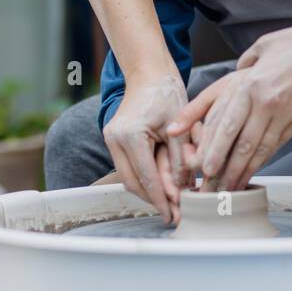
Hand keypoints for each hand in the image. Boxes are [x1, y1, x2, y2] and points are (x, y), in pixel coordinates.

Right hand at [102, 73, 192, 221]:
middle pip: (133, 183)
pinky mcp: (113, 140)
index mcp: (130, 135)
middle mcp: (114, 139)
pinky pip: (128, 168)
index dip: (161, 200)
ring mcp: (110, 139)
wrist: (149, 74)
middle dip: (153, 200)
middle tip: (174, 214)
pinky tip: (161, 185)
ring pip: (128, 178)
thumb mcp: (181, 129)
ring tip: (170, 203)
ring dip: (148, 191)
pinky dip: (144, 178)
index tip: (174, 215)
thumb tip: (181, 194)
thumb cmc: (168, 95)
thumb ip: (180, 161)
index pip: (146, 177)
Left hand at [170, 9, 291, 188]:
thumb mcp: (264, 46)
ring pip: (260, 150)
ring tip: (230, 188)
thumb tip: (234, 71)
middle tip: (212, 187)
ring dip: (243, 171)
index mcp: (253, 83)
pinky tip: (251, 172)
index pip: (228, 123)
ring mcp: (284, 114)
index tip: (204, 166)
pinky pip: (276, 145)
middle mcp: (267, 102)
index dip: (214, 148)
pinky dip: (262, 161)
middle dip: (225, 168)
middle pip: (241, 143)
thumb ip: (244, 62)